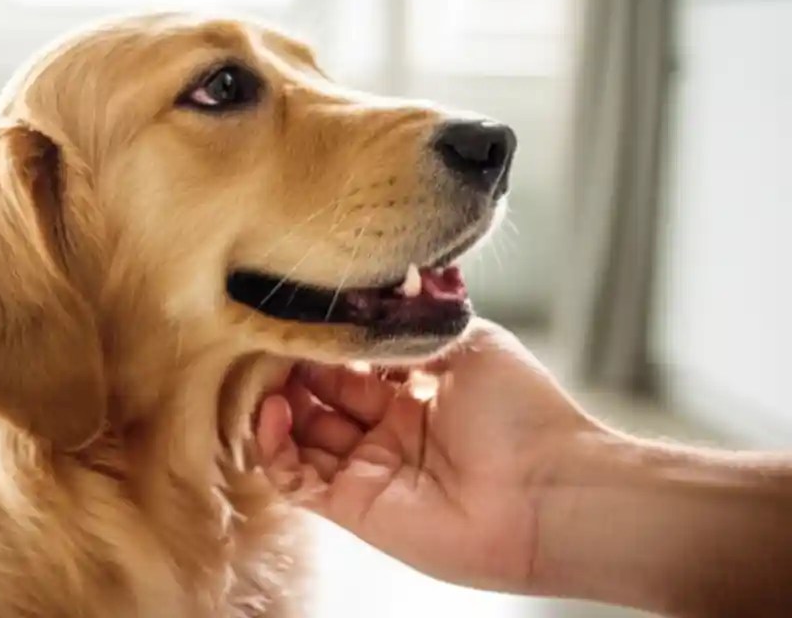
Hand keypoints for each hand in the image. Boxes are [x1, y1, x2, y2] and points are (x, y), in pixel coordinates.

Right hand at [255, 319, 596, 592]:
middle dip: (291, 370)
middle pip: (318, 398)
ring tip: (263, 373)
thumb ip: (411, 329)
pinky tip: (273, 411)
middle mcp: (387, 433)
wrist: (551, 489)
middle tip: (267, 341)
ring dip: (276, 405)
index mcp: (414, 396)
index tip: (295, 318)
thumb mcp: (468, 344)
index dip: (321, 345)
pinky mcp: (354, 506)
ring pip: (299, 437)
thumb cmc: (525, 415)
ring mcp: (368, 471)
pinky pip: (295, 479)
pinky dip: (274, 447)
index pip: (348, 366)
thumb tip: (362, 308)